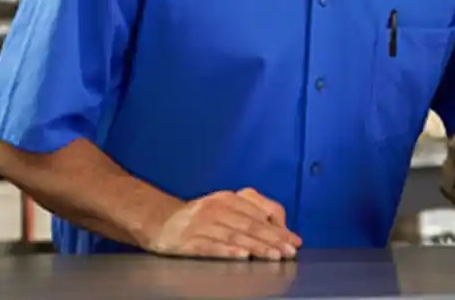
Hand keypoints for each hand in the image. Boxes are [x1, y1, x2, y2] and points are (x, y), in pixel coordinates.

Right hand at [145, 188, 302, 260]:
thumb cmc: (200, 218)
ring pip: (234, 235)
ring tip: (273, 255)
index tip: (295, 240)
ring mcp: (201, 224)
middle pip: (251, 224)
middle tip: (289, 251)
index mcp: (230, 199)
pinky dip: (227, 251)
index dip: (280, 227)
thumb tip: (281, 229)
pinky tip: (241, 256)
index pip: (260, 212)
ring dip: (256, 246)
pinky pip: (210, 246)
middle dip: (273, 239)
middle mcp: (217, 208)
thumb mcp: (225, 209)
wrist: (159, 221)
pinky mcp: (187, 240)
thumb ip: (250, 215)